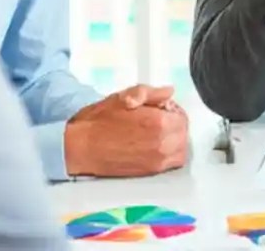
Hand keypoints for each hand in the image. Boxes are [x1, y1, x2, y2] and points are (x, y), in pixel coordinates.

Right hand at [64, 84, 188, 177]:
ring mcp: (157, 161)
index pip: (182, 117)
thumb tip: (169, 92)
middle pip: (184, 134)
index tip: (161, 108)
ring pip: (180, 150)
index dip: (172, 109)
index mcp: (159, 123)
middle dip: (175, 124)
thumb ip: (151, 93)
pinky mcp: (149, 172)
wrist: (80, 148)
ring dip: (174, 140)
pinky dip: (168, 154)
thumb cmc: (99, 122)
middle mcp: (162, 144)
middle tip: (159, 119)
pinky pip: (171, 164)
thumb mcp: (124, 97)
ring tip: (156, 133)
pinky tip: (152, 146)